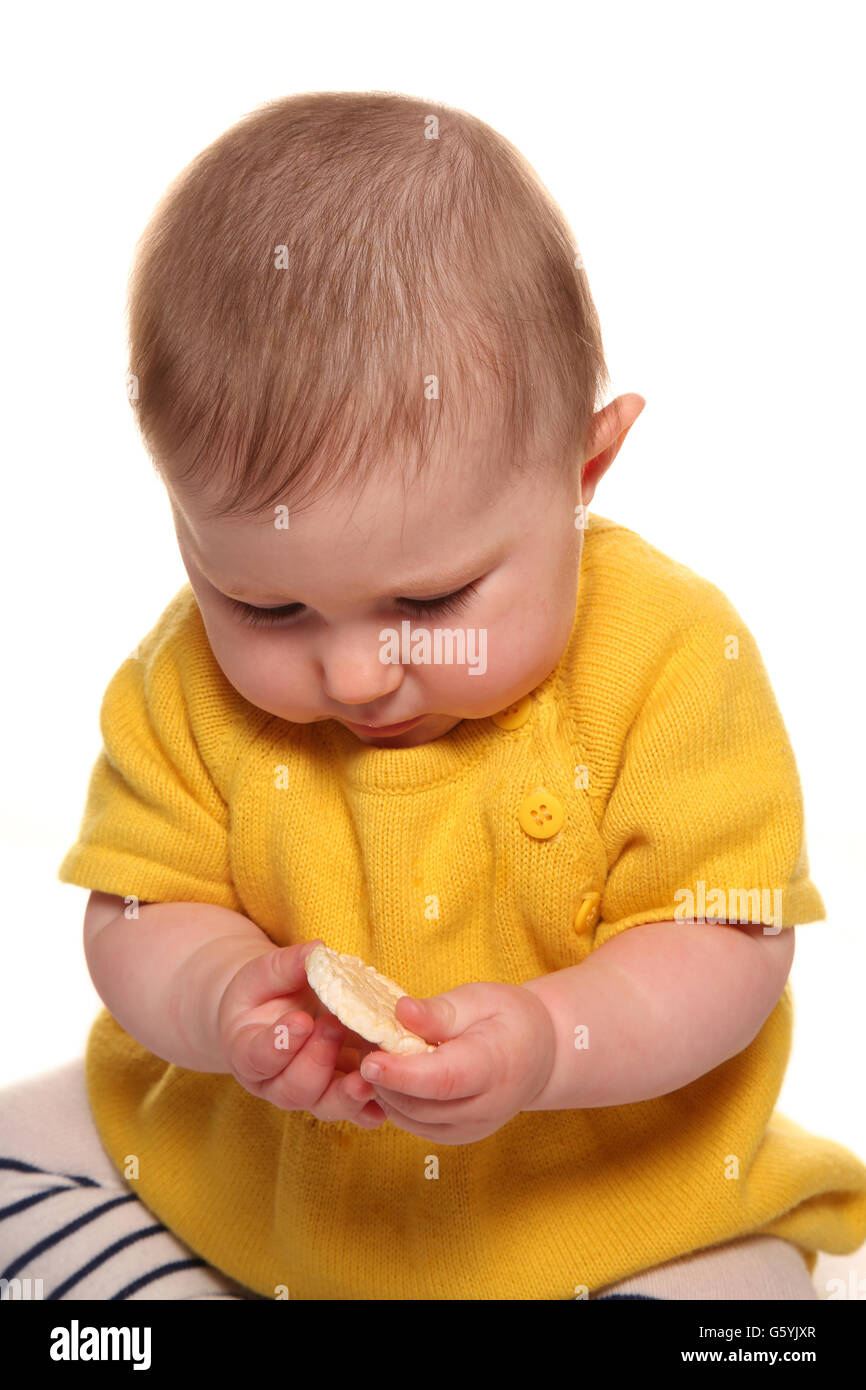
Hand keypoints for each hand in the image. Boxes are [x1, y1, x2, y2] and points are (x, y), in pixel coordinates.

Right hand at [217, 940, 387, 1127]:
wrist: (274, 1014)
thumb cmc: (266, 992)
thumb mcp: (267, 974)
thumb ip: (288, 965)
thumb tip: (318, 951)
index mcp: (247, 1051)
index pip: (257, 1057)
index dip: (278, 1044)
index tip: (301, 1022)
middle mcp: (274, 1082)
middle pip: (293, 1088)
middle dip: (317, 1060)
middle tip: (335, 1027)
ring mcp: (307, 1093)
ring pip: (323, 1105)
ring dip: (346, 1095)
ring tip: (366, 1079)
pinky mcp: (336, 1095)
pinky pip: (352, 1111)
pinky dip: (368, 1112)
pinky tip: (384, 1107)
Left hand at [358, 982, 556, 1144]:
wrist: (539, 1057)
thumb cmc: (510, 1021)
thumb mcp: (480, 1000)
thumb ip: (439, 1012)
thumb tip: (400, 1012)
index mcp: (494, 1067)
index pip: (443, 1080)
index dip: (402, 1074)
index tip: (369, 1061)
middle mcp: (483, 1108)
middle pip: (419, 1104)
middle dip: (383, 1076)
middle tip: (365, 1040)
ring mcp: (470, 1129)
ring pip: (409, 1118)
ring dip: (385, 1089)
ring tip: (380, 1052)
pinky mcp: (456, 1136)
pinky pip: (413, 1124)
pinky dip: (395, 1100)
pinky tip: (394, 1073)